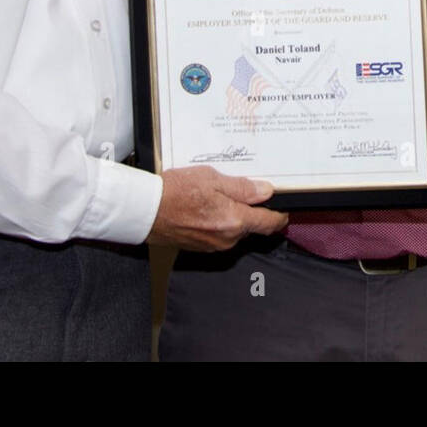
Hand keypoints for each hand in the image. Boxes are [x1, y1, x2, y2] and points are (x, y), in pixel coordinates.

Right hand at [145, 165, 287, 250]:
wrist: (143, 210)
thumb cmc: (173, 192)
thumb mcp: (212, 179)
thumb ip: (242, 188)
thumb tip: (266, 192)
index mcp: (234, 221)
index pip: (269, 223)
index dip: (279, 214)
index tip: (283, 207)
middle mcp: (227, 238)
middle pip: (252, 226)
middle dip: (251, 210)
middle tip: (241, 190)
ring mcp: (213, 245)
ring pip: (235, 230)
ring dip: (233, 215)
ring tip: (217, 195)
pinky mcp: (201, 247)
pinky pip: (219, 234)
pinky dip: (219, 221)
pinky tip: (205, 207)